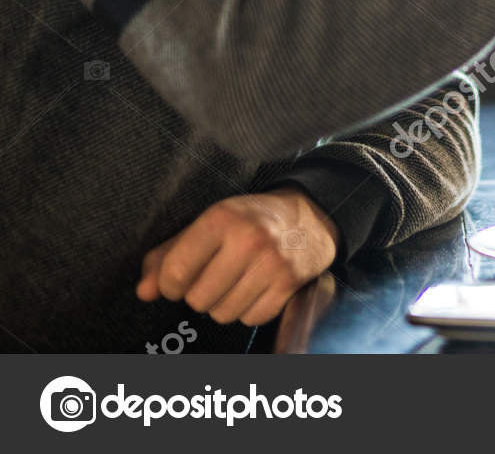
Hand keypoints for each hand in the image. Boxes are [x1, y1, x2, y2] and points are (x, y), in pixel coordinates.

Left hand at [135, 189, 338, 327]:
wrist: (310, 215)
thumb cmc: (248, 220)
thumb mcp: (207, 225)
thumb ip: (167, 256)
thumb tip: (145, 293)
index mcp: (221, 219)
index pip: (175, 273)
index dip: (171, 284)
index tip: (181, 278)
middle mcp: (249, 240)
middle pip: (197, 300)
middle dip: (200, 294)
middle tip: (214, 277)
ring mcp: (273, 263)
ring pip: (223, 313)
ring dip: (224, 305)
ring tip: (235, 283)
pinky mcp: (290, 282)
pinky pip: (252, 318)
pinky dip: (250, 309)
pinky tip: (256, 288)